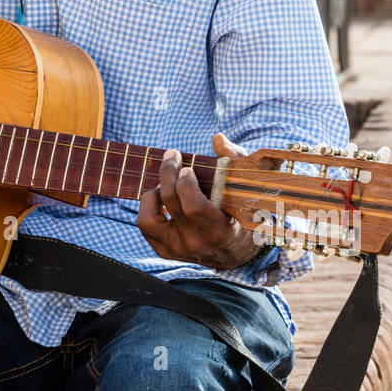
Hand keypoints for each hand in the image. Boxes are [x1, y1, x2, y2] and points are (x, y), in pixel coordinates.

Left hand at [136, 133, 258, 270]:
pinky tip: (162, 196)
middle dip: (168, 173)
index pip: (193, 206)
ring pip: (148, 218)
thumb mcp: (245, 186)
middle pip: (171, 202)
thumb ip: (235, 160)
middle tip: (173, 156)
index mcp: (219, 231)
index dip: (186, 183)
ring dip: (154, 193)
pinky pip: (145, 225)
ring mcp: (177, 250)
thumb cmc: (242, 212)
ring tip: (165, 183)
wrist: (235, 251)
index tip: (188, 168)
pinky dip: (149, 207)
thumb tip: (217, 139)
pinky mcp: (165, 251)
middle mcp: (195, 243)